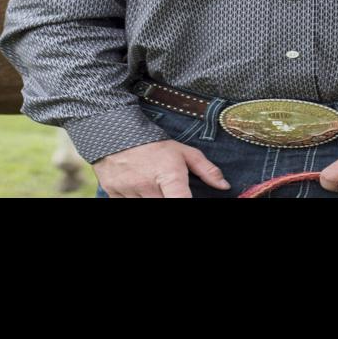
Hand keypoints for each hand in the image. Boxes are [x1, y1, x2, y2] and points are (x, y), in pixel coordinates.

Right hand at [92, 140, 229, 197]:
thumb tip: (224, 186)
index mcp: (169, 175)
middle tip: (167, 188)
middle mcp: (147, 185)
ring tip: (152, 186)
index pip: (180, 200)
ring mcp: (128, 191)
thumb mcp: (184, 152)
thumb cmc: (155, 145)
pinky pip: (128, 204)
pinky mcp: (113, 193)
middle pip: (163, 204)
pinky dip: (136, 199)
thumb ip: (206, 170)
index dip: (185, 203)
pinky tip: (139, 190)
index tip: (185, 199)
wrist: (116, 133)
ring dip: (152, 198)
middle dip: (168, 197)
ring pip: (146, 205)